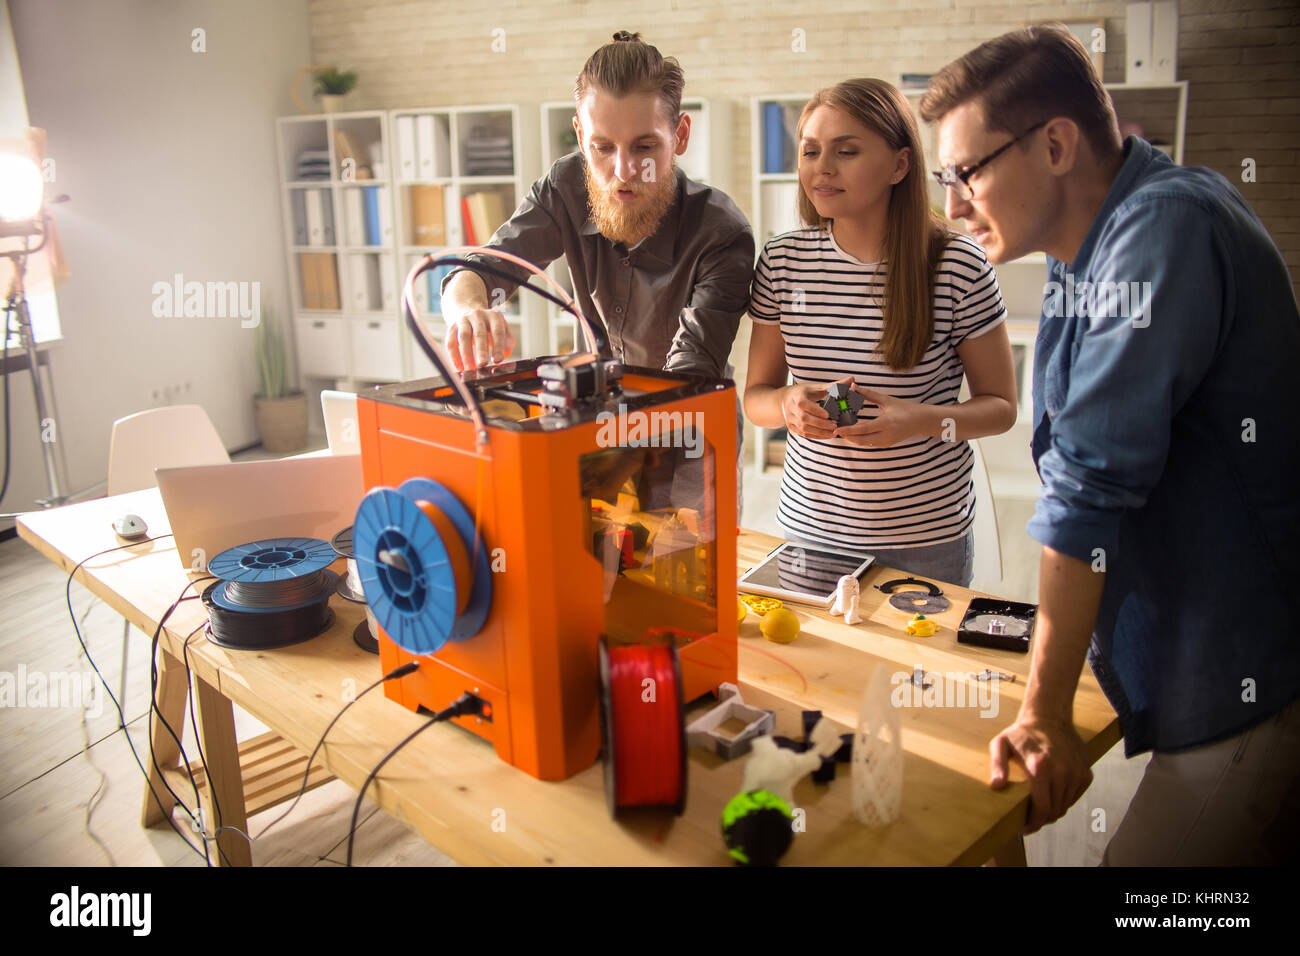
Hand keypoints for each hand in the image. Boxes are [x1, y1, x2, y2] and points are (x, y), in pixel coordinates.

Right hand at [445, 308, 515, 371]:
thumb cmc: (489, 327)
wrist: (470, 313)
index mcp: (494, 316)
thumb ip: (507, 343)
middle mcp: (478, 315)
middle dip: (481, 350)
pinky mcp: (452, 327)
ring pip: (463, 337)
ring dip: (466, 355)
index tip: (497, 360)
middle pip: (479, 333)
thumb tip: (505, 354)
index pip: (497, 331)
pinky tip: (459, 367)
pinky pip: (451, 342)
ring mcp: (464, 320)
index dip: (498, 346)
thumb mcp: (503, 330)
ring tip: (470, 369)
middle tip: (483, 364)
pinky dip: (454, 356)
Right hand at [779, 383, 835, 439]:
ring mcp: (790, 419)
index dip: (815, 410)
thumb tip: (852, 379)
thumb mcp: (817, 387)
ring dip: (819, 432)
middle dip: (820, 423)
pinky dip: (816, 436)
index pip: (804, 404)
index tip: (828, 414)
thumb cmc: (805, 392)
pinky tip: (827, 435)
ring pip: (803, 428)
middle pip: (804, 418)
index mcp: (797, 396)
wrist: (785, 399)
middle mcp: (791, 408)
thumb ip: (834, 385)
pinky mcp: (791, 427)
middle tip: (835, 426)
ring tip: (833, 432)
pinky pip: (803, 434)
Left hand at [834, 386, 923, 447]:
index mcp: (886, 422)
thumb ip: (868, 394)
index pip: (863, 429)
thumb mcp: (886, 400)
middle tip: (835, 430)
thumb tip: (853, 385)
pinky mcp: (886, 445)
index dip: (848, 430)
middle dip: (847, 436)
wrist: (921, 421)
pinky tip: (852, 434)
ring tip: (841, 431)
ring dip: (852, 439)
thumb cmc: (904, 408)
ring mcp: (886, 442)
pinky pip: (869, 444)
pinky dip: (859, 440)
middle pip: (861, 440)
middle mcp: (886, 435)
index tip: (837, 429)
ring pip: (864, 444)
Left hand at [989, 713, 1093, 833]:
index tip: (1024, 828)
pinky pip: (1076, 796)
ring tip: (1041, 807)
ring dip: (1054, 810)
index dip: (1033, 824)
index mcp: (1040, 767)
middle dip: (1042, 819)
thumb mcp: (1001, 744)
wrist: (1050, 716)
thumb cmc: (1022, 733)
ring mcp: (1077, 773)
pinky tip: (1053, 794)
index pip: (1042, 809)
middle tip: (1031, 818)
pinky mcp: (1086, 772)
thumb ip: (997, 765)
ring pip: (1066, 806)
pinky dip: (1065, 800)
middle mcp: (1062, 772)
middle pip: (1055, 811)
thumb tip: (996, 786)